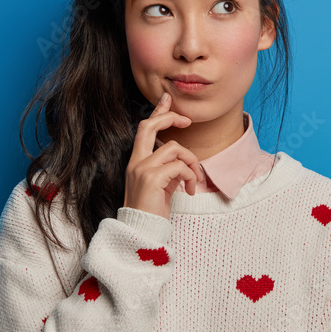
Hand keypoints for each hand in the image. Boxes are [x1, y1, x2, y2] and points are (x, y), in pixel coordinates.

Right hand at [123, 91, 205, 218]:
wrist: (142, 232)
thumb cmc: (153, 211)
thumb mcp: (162, 185)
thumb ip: (168, 168)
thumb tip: (184, 159)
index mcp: (136, 161)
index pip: (144, 129)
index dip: (157, 112)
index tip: (168, 99)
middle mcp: (136, 162)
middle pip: (149, 126)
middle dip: (169, 117)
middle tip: (186, 121)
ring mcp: (142, 169)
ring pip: (174, 148)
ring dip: (191, 162)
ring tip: (194, 180)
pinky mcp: (151, 178)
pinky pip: (179, 166)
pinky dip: (190, 176)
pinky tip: (191, 190)